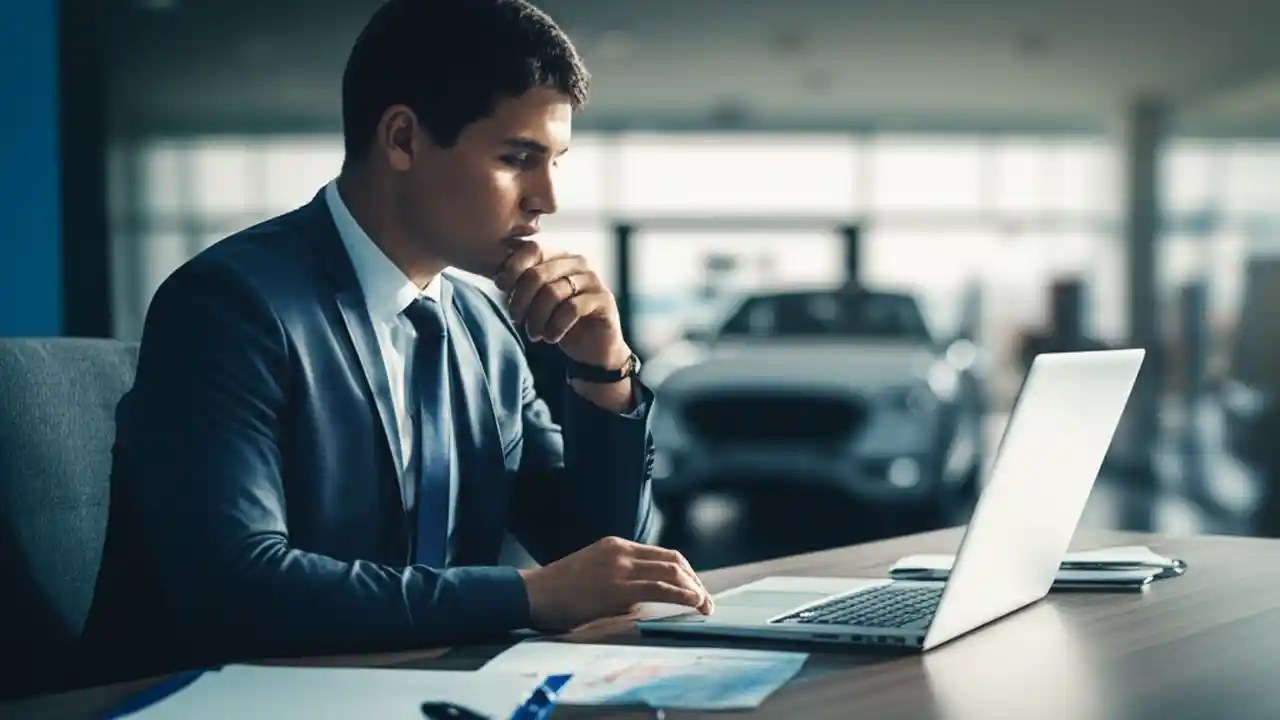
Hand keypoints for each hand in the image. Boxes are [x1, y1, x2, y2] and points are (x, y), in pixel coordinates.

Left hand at [493, 240, 628, 369]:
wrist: (593, 348)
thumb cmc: (559, 322)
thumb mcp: (536, 302)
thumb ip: (521, 286)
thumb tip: (498, 279)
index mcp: (559, 257)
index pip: (532, 249)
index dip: (513, 267)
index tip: (501, 288)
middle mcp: (577, 262)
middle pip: (538, 274)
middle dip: (521, 300)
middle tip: (515, 319)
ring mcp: (592, 279)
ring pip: (553, 293)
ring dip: (537, 318)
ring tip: (533, 335)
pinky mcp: (604, 299)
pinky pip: (572, 308)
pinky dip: (555, 326)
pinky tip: (550, 338)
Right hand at [518, 536, 714, 632]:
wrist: (531, 595)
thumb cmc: (557, 592)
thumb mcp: (592, 574)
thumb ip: (619, 581)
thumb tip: (643, 600)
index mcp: (615, 545)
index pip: (662, 554)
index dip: (684, 572)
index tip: (694, 588)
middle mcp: (621, 551)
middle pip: (673, 560)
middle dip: (695, 580)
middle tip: (706, 600)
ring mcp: (620, 566)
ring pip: (672, 571)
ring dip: (695, 589)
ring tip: (706, 606)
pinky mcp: (618, 586)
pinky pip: (660, 588)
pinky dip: (683, 595)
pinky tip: (694, 603)